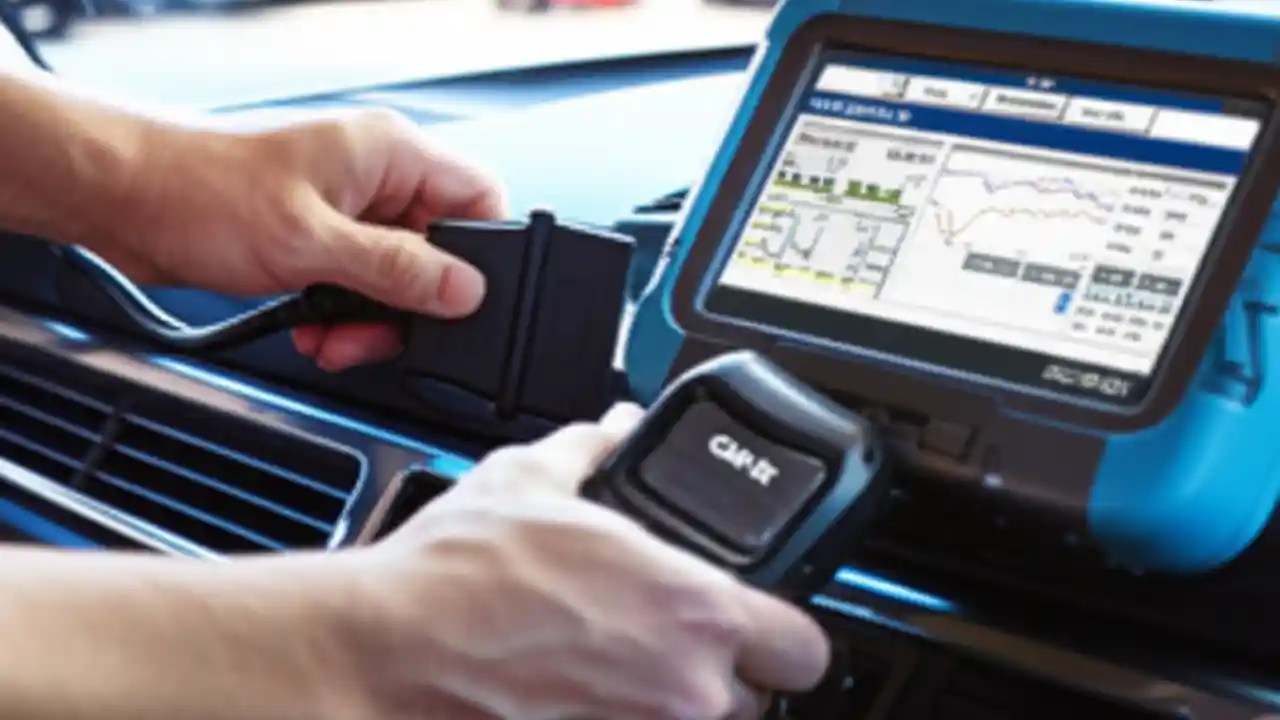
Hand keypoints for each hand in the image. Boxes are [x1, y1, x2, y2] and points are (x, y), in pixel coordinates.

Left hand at [96, 108, 504, 370]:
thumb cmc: (201, 190)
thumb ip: (397, 269)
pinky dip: (342, 318)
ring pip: (396, 279)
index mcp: (390, 153)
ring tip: (334, 339)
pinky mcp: (317, 242)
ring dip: (370, 320)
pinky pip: (357, 288)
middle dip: (410, 304)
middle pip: (437, 252)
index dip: (479, 256)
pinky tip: (314, 331)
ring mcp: (347, 211)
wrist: (124, 200)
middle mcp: (375, 179)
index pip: (478, 198)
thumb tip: (465, 290)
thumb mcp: (312, 242)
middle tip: (378, 332)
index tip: (459, 301)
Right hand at [335, 403, 830, 719]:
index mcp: (692, 609)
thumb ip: (594, 448)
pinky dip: (622, 717)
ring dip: (671, 701)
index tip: (757, 622)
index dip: (784, 634)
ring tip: (610, 664)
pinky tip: (575, 690)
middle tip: (668, 639)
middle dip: (723, 672)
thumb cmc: (454, 578)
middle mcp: (684, 689)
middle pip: (755, 700)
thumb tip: (615, 426)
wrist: (383, 653)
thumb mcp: (530, 480)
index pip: (807, 648)